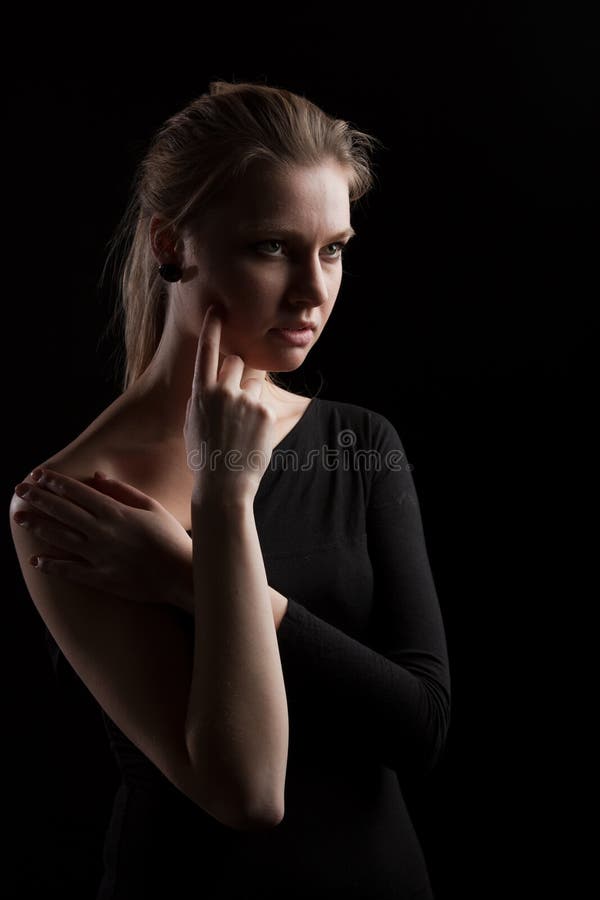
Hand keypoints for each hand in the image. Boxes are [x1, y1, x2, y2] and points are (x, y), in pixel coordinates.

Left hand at [12, 469, 192, 608]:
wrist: (182, 575)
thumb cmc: (171, 538)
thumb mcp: (152, 507)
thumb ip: (123, 491)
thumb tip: (96, 477)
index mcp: (116, 512)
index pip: (78, 493)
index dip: (56, 483)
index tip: (39, 475)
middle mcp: (103, 532)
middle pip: (63, 512)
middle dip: (39, 499)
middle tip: (19, 491)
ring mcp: (100, 556)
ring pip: (61, 538)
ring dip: (38, 526)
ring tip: (20, 518)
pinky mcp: (101, 578)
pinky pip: (70, 571)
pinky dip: (52, 565)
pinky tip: (36, 560)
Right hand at [185, 304, 276, 503]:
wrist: (224, 484)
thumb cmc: (206, 454)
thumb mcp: (195, 421)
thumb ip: (205, 395)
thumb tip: (214, 378)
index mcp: (201, 393)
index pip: (207, 351)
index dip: (213, 328)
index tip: (218, 309)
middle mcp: (224, 392)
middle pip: (237, 362)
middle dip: (238, 371)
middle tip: (234, 398)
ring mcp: (247, 401)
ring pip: (254, 382)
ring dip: (251, 395)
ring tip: (242, 426)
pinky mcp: (266, 412)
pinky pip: (265, 402)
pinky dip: (261, 415)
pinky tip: (252, 436)